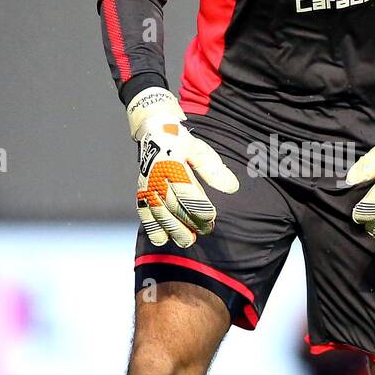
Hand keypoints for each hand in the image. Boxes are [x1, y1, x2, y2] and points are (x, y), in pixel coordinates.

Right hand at [126, 88, 238, 247]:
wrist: (154, 133)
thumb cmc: (182, 143)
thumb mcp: (200, 151)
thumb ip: (214, 170)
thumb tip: (233, 187)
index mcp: (172, 164)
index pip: (186, 190)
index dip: (198, 206)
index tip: (211, 217)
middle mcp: (157, 177)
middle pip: (174, 206)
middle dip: (190, 222)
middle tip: (206, 230)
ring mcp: (147, 186)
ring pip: (159, 213)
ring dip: (173, 230)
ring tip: (188, 241)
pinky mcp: (141, 193)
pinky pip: (144, 214)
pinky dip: (152, 228)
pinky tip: (163, 239)